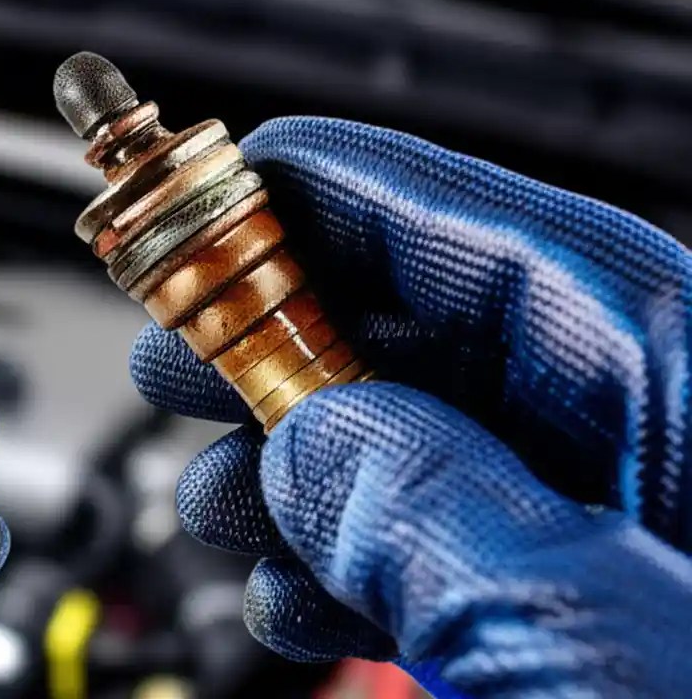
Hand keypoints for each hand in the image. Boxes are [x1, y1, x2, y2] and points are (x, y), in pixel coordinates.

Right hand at [131, 118, 691, 697]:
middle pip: (459, 355)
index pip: (539, 261)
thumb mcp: (592, 643)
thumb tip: (313, 444)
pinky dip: (336, 571)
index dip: (376, 198)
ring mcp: (607, 566)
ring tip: (214, 494)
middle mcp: (663, 486)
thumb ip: (451, 522)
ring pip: (425, 467)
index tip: (247, 178)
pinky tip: (286, 593)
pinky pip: (432, 571)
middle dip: (293, 346)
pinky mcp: (554, 638)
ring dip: (293, 472)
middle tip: (177, 341)